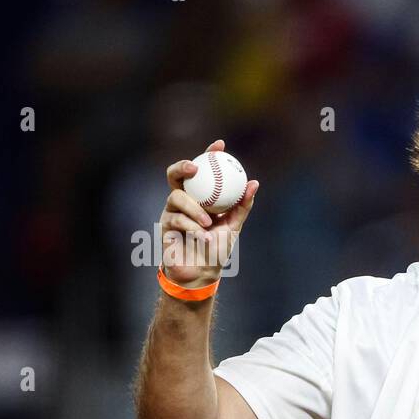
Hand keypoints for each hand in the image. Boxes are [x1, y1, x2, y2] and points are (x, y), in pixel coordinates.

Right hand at [160, 138, 259, 286]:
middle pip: (175, 174)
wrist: (202, 273)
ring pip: (177, 197)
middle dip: (182, 166)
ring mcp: (172, 212)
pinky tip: (202, 236)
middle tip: (195, 168)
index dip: (208, 154)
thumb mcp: (233, 226)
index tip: (220, 145)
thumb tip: (254, 183)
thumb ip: (242, 206)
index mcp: (200, 197)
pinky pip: (177, 219)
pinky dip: (192, 228)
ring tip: (208, 223)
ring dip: (194, 208)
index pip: (202, 171)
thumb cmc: (216, 249)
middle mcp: (184, 200)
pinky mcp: (165, 225)